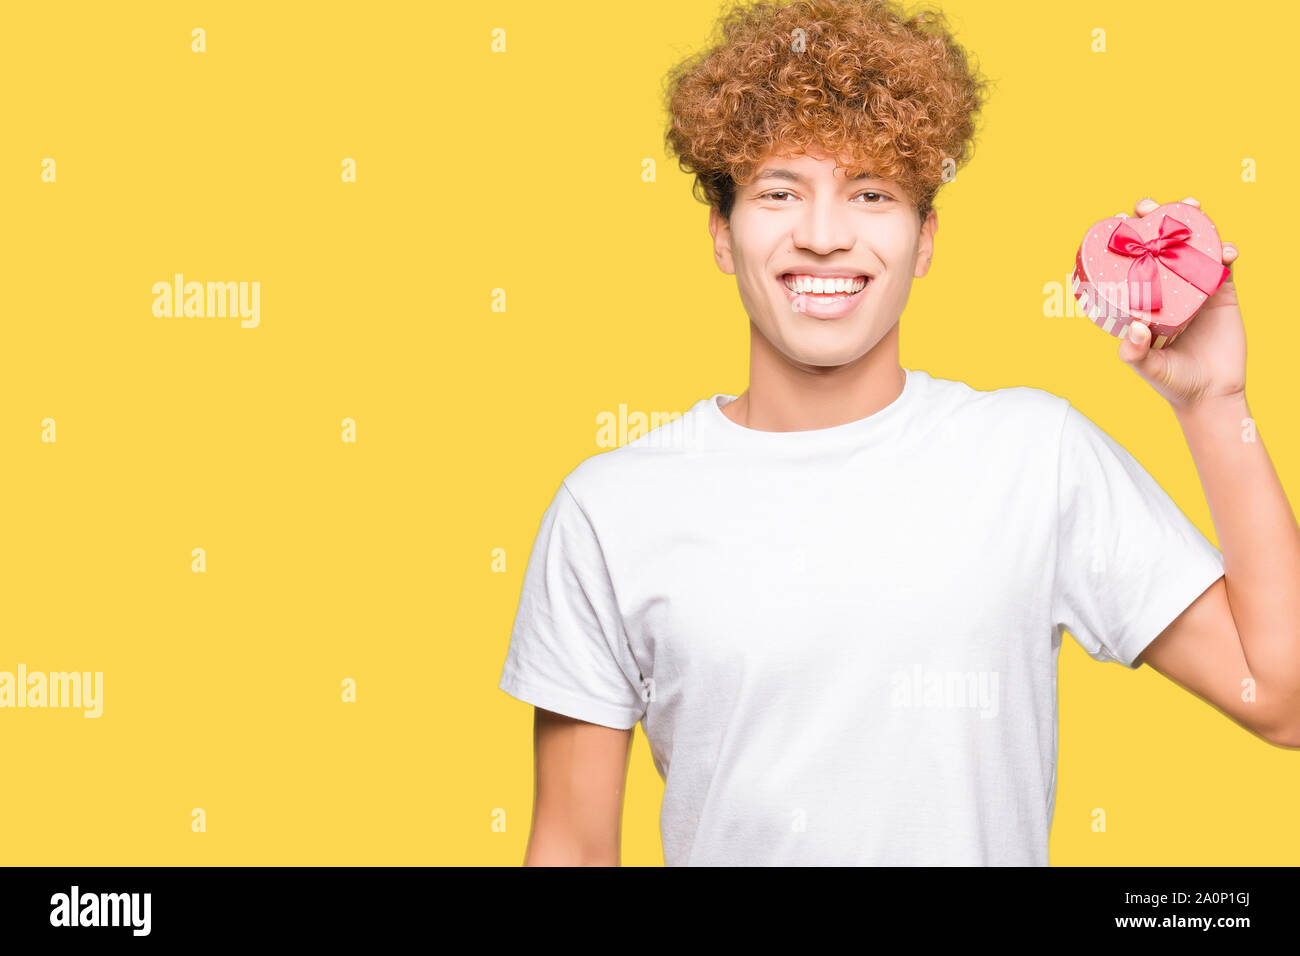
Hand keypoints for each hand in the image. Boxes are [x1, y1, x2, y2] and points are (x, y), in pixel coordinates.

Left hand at [1116, 196, 1243, 411]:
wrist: (1211, 395)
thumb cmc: (1172, 381)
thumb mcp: (1147, 366)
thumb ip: (1136, 351)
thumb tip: (1136, 328)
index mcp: (1143, 299)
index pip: (1130, 262)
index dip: (1124, 239)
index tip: (1117, 220)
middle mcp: (1167, 288)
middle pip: (1161, 244)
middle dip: (1157, 218)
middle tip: (1150, 207)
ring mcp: (1194, 288)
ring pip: (1193, 246)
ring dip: (1194, 222)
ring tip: (1192, 206)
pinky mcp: (1222, 293)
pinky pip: (1222, 264)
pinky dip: (1224, 250)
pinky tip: (1225, 249)